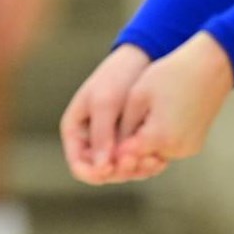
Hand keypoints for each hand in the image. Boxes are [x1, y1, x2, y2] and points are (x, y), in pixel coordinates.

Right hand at [61, 43, 162, 184]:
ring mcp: (110, 143)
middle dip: (119, 172)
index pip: (79, 166)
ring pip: (121, 170)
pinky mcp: (129, 142)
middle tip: (137, 163)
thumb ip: (101, 135)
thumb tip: (101, 168)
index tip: (111, 167)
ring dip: (135, 170)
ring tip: (152, 161)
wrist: (141, 60)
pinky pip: (135, 162)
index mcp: (75, 132)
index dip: (93, 172)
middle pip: (101, 173)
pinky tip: (158, 159)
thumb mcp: (105, 103)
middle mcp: (91, 142)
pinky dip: (145, 163)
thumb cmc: (116, 77)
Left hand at [112, 32, 233, 172]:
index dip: (109, 155)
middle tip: (107, 143)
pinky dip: (154, 145)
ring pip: (153, 157)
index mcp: (159, 138)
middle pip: (140, 161)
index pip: (125, 157)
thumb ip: (124, 127)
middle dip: (122, 156)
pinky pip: (167, 151)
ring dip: (139, 151)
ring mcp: (188, 149)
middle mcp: (176, 149)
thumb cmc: (171, 75)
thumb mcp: (139, 97)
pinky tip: (144, 129)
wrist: (210, 67)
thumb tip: (112, 151)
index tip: (97, 148)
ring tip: (124, 133)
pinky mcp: (194, 145)